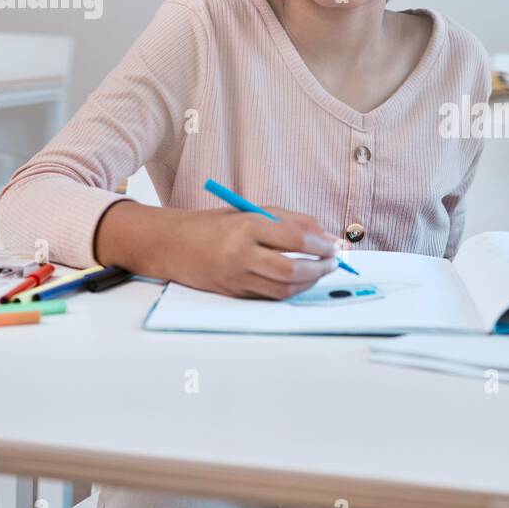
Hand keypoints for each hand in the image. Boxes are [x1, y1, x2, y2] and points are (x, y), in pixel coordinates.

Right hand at [166, 205, 339, 298]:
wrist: (173, 244)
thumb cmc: (217, 224)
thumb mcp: (254, 211)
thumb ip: (293, 221)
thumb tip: (330, 239)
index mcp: (247, 226)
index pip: (295, 238)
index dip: (321, 245)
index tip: (335, 246)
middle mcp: (240, 253)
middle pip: (291, 269)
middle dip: (320, 268)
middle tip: (334, 263)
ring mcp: (236, 277)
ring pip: (283, 289)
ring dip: (309, 282)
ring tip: (320, 271)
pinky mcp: (234, 293)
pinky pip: (270, 296)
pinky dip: (291, 290)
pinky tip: (300, 280)